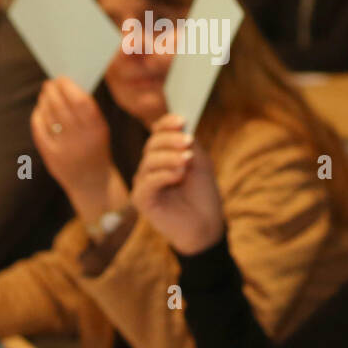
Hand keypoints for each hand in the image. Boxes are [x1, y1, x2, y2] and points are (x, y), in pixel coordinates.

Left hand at [30, 77, 125, 222]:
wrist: (92, 183)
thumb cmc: (95, 146)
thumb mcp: (99, 128)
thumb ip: (86, 109)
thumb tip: (65, 84)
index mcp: (97, 128)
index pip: (80, 100)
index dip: (68, 86)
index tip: (62, 78)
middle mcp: (80, 138)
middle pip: (60, 106)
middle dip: (53, 90)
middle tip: (50, 83)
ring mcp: (64, 148)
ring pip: (48, 115)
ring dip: (45, 101)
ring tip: (46, 95)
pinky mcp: (51, 156)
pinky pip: (39, 129)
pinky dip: (38, 116)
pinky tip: (40, 110)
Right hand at [131, 114, 223, 254]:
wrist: (206, 225)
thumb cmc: (202, 194)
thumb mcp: (200, 163)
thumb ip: (189, 145)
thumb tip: (180, 128)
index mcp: (163, 155)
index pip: (157, 132)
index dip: (167, 124)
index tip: (182, 121)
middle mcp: (150, 167)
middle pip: (152, 144)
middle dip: (170, 140)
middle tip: (188, 142)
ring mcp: (144, 183)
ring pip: (149, 161)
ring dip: (169, 157)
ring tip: (186, 161)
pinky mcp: (141, 200)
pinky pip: (147, 182)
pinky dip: (163, 175)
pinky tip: (178, 175)